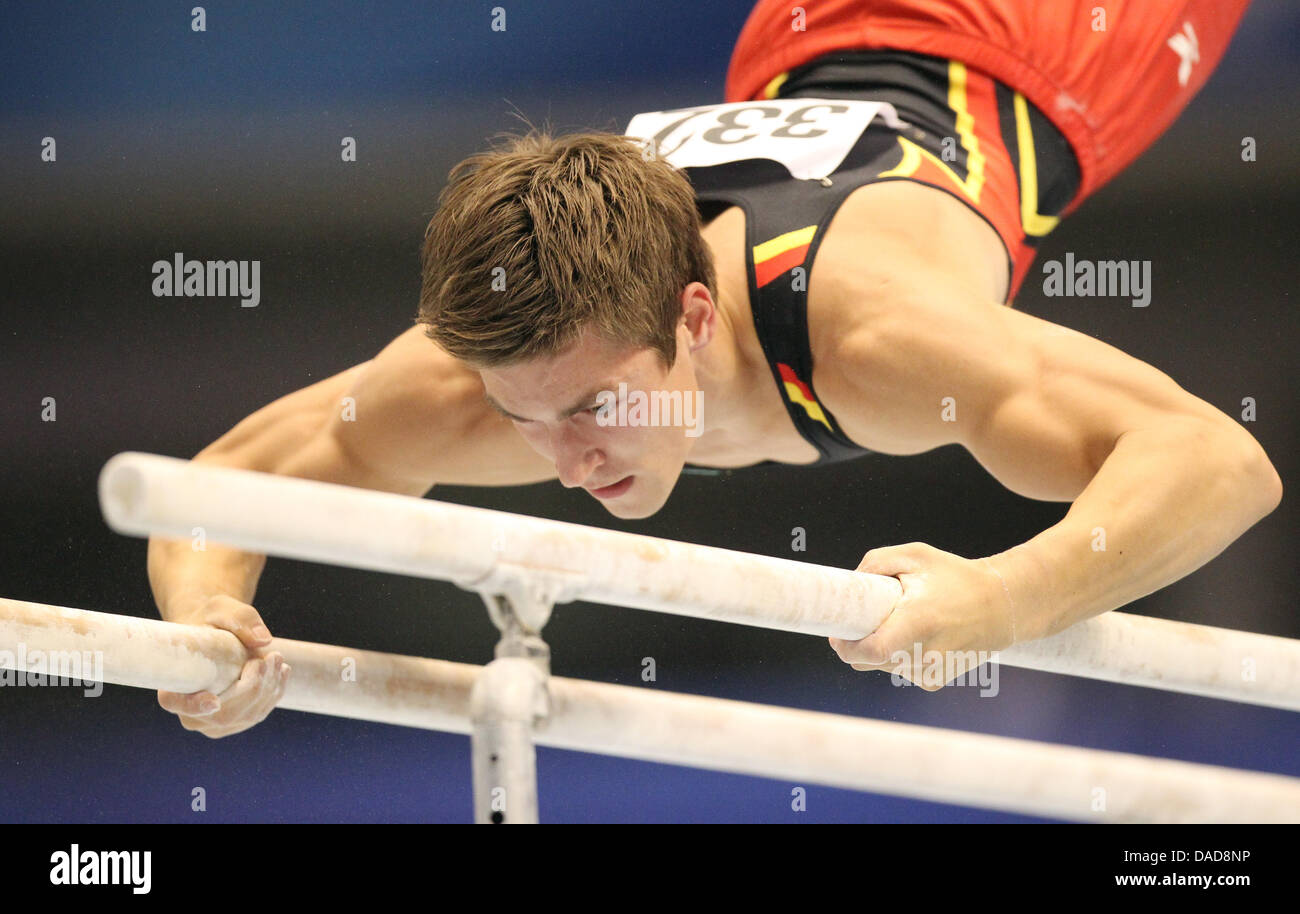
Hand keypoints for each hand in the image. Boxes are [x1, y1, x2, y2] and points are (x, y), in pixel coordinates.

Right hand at [156, 594, 290, 737]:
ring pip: (246, 716)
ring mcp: (213, 722)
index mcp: (172, 684)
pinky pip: (258, 713)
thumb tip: (263, 639)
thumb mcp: (222, 609)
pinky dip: (274, 692)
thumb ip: (240, 618)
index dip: (194, 706)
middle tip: (272, 656)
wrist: (217, 632)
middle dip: (254, 688)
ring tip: (277, 658)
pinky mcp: (235, 722)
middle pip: (224, 715)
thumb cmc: (213, 619)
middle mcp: (189, 712)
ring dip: (269, 687)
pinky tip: (280, 671)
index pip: (176, 703)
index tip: (214, 701)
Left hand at [829, 542, 1015, 690]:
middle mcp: (926, 653)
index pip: (872, 651)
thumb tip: (848, 584)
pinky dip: (897, 656)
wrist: (1003, 606)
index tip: (837, 633)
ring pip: (882, 667)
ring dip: (880, 648)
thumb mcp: (916, 555)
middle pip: (869, 661)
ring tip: (903, 622)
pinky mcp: (934, 681)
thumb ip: (876, 562)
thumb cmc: (955, 577)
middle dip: (858, 643)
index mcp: (919, 621)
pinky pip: (898, 671)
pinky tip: (917, 637)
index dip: (846, 646)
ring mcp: (931, 671)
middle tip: (866, 618)